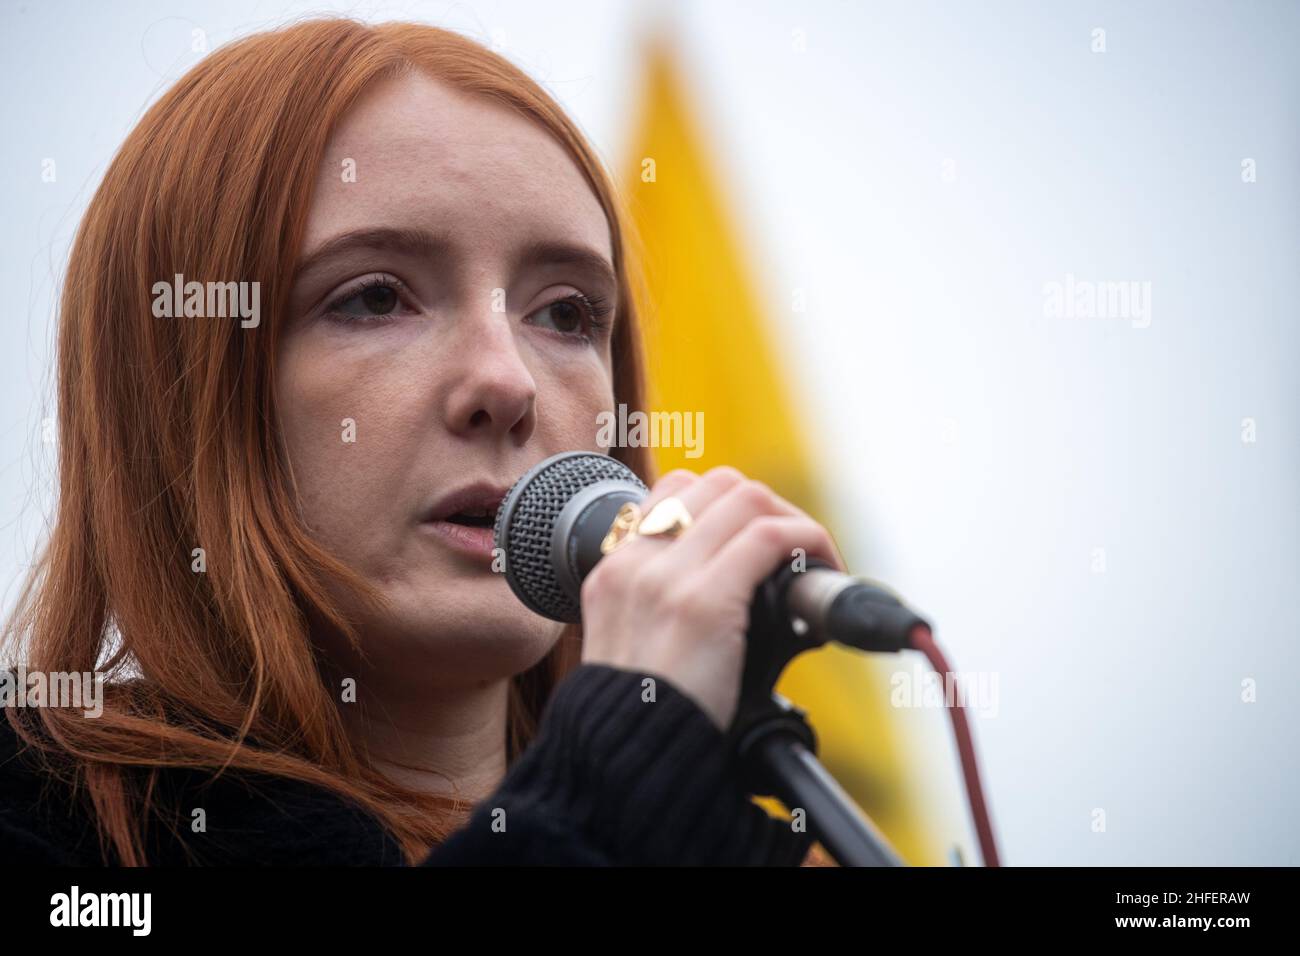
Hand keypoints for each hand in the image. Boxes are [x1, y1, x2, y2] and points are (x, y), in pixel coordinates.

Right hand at [578, 466, 845, 730]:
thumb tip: (733, 596)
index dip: (726, 505)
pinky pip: (771, 536)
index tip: (756, 539)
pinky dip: (808, 541)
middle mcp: (635, 564)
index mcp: (614, 572)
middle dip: (767, 507)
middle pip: (717, 485)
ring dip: (793, 521)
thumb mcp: (632, 650)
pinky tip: (822, 569)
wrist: (620, 766)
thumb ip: (663, 610)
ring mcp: (666, 578)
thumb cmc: (640, 723)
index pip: (675, 492)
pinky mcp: (703, 601)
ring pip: (747, 499)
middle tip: (793, 551)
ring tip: (813, 560)